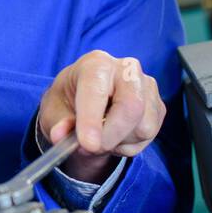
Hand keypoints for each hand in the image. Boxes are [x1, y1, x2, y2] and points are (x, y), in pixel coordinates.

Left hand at [37, 51, 165, 182]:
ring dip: (118, 142)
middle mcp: (126, 70)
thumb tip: (60, 135)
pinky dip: (129, 145)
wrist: (85, 103)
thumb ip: (57, 123)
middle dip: (110, 136)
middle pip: (132, 106)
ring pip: (143, 126)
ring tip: (100, 136)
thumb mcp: (53, 112)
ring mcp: (147, 87)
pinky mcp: (158, 107)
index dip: (92, 119)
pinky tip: (115, 135)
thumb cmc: (68, 102)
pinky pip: (149, 136)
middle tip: (89, 148)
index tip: (87, 144)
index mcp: (96, 64)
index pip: (97, 89)